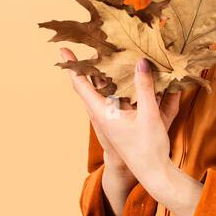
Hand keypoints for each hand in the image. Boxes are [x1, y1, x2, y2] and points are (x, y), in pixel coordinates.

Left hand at [60, 48, 181, 183]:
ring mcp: (108, 118)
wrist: (153, 173)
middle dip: (88, 63)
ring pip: (100, 89)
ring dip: (101, 72)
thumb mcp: (149, 115)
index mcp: (102, 113)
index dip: (72, 66)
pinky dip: (113, 82)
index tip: (62, 50)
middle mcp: (101, 114)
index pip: (81, 85)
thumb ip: (145, 87)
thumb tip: (141, 61)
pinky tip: (122, 74)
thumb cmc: (149, 148)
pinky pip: (111, 96)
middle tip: (90, 42)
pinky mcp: (117, 120)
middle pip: (89, 83)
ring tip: (103, 52)